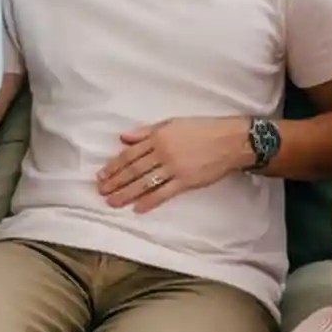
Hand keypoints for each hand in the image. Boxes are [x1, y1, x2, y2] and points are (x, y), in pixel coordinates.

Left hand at [97, 117, 249, 212]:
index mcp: (158, 137)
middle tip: (101, 191)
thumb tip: (123, 138)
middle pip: (133, 170)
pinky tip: (137, 208)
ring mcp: (174, 168)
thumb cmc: (202, 129)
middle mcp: (163, 153)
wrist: (230, 140)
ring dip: (126, 194)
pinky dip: (149, 202)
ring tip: (112, 202)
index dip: (113, 166)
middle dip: (115, 182)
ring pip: (144, 183)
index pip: (129, 154)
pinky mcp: (186, 182)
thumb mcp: (171, 123)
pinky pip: (163, 194)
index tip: (102, 175)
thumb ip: (146, 132)